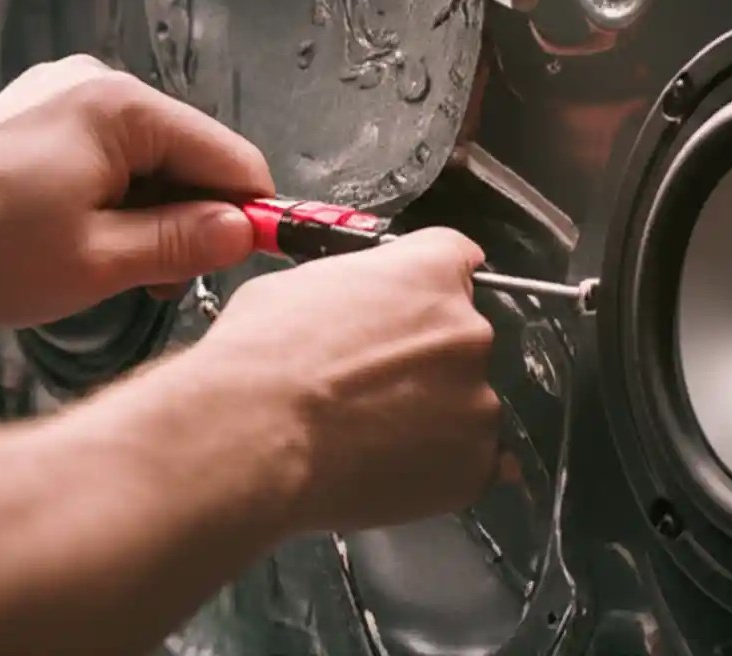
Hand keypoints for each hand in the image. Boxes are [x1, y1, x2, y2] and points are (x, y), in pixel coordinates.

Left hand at [0, 55, 273, 326]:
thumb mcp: (102, 261)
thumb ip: (185, 242)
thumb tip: (243, 232)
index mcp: (120, 110)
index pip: (228, 156)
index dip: (252, 212)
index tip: (264, 254)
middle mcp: (96, 90)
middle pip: (190, 159)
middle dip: (192, 221)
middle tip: (169, 280)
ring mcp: (66, 101)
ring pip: (151, 165)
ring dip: (152, 219)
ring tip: (119, 270)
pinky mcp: (46, 122)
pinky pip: (112, 162)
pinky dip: (118, 205)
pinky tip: (94, 245)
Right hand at [189, 228, 501, 531]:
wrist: (254, 436)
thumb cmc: (261, 358)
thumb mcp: (300, 285)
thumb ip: (355, 292)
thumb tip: (352, 313)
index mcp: (432, 271)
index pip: (458, 261)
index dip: (427, 289)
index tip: (408, 312)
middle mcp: (468, 330)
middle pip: (462, 339)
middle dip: (425, 360)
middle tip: (370, 386)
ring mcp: (477, 401)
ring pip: (466, 404)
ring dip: (433, 416)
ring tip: (369, 437)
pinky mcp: (473, 464)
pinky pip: (475, 463)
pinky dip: (443, 467)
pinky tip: (395, 469)